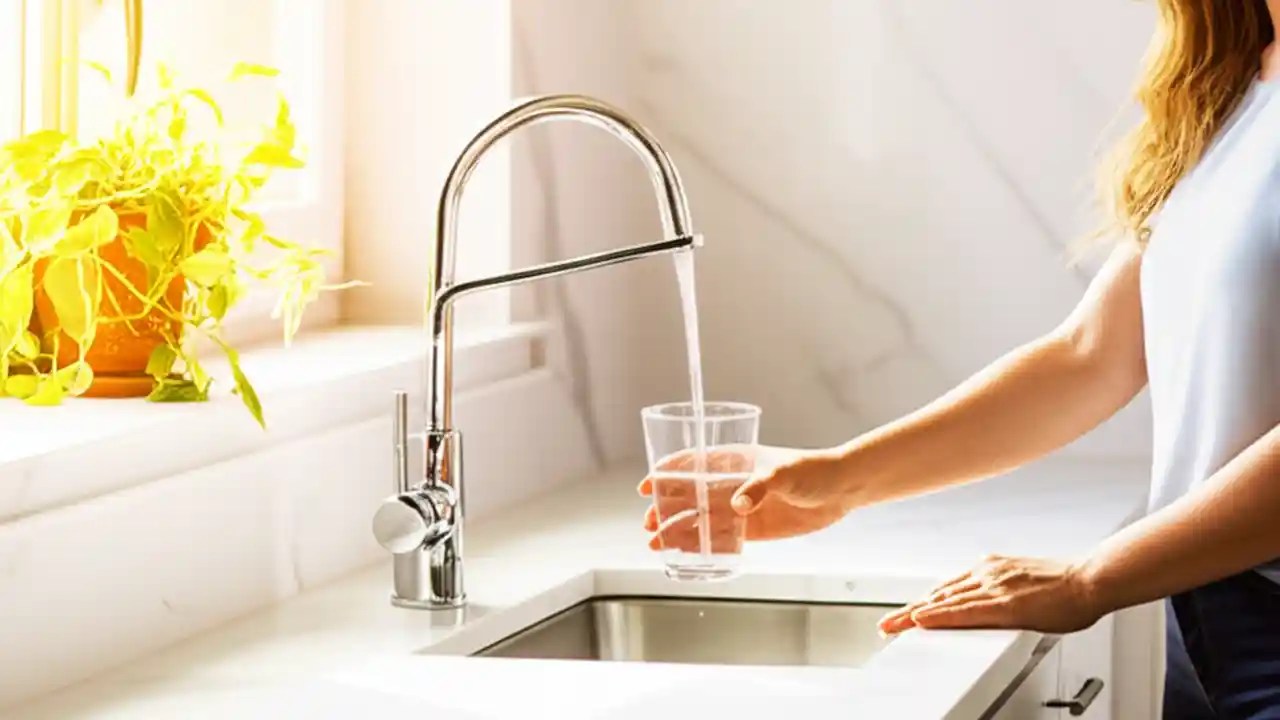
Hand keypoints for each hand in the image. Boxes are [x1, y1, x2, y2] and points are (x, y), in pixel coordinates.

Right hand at [638, 446, 855, 550]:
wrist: (841, 489)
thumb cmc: (813, 469)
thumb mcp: (784, 473)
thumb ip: (760, 486)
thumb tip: (739, 504)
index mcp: (734, 461)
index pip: (692, 464)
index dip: (666, 473)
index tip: (646, 486)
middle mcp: (732, 483)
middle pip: (689, 495)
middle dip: (665, 508)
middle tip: (648, 523)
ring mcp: (740, 506)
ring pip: (700, 519)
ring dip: (677, 530)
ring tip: (656, 544)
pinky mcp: (753, 529)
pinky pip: (720, 537)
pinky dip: (701, 544)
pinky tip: (684, 552)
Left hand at [877, 555, 1102, 635]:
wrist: (1091, 579)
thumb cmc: (1066, 585)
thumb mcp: (1024, 581)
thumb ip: (1003, 588)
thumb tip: (991, 603)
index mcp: (991, 568)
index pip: (948, 587)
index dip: (924, 601)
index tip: (906, 612)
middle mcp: (987, 573)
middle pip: (939, 594)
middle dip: (910, 610)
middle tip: (887, 623)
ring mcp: (994, 586)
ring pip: (944, 602)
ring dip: (914, 614)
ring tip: (892, 626)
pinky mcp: (1004, 603)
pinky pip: (964, 612)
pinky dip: (940, 616)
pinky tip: (922, 621)